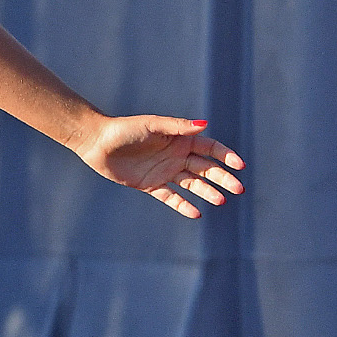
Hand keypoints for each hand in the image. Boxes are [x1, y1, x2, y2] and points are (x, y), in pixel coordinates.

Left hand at [75, 116, 246, 218]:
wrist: (97, 143)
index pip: (209, 148)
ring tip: (221, 200)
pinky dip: (183, 205)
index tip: (239, 165)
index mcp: (179, 140)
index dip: (225, 156)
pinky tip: (196, 213)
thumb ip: (177, 126)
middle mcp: (175, 156)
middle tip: (238, 188)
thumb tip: (204, 124)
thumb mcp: (152, 125)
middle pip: (205, 168)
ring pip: (191, 184)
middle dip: (222, 178)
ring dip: (207, 192)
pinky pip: (170, 197)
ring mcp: (164, 171)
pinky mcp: (151, 185)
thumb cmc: (125, 129)